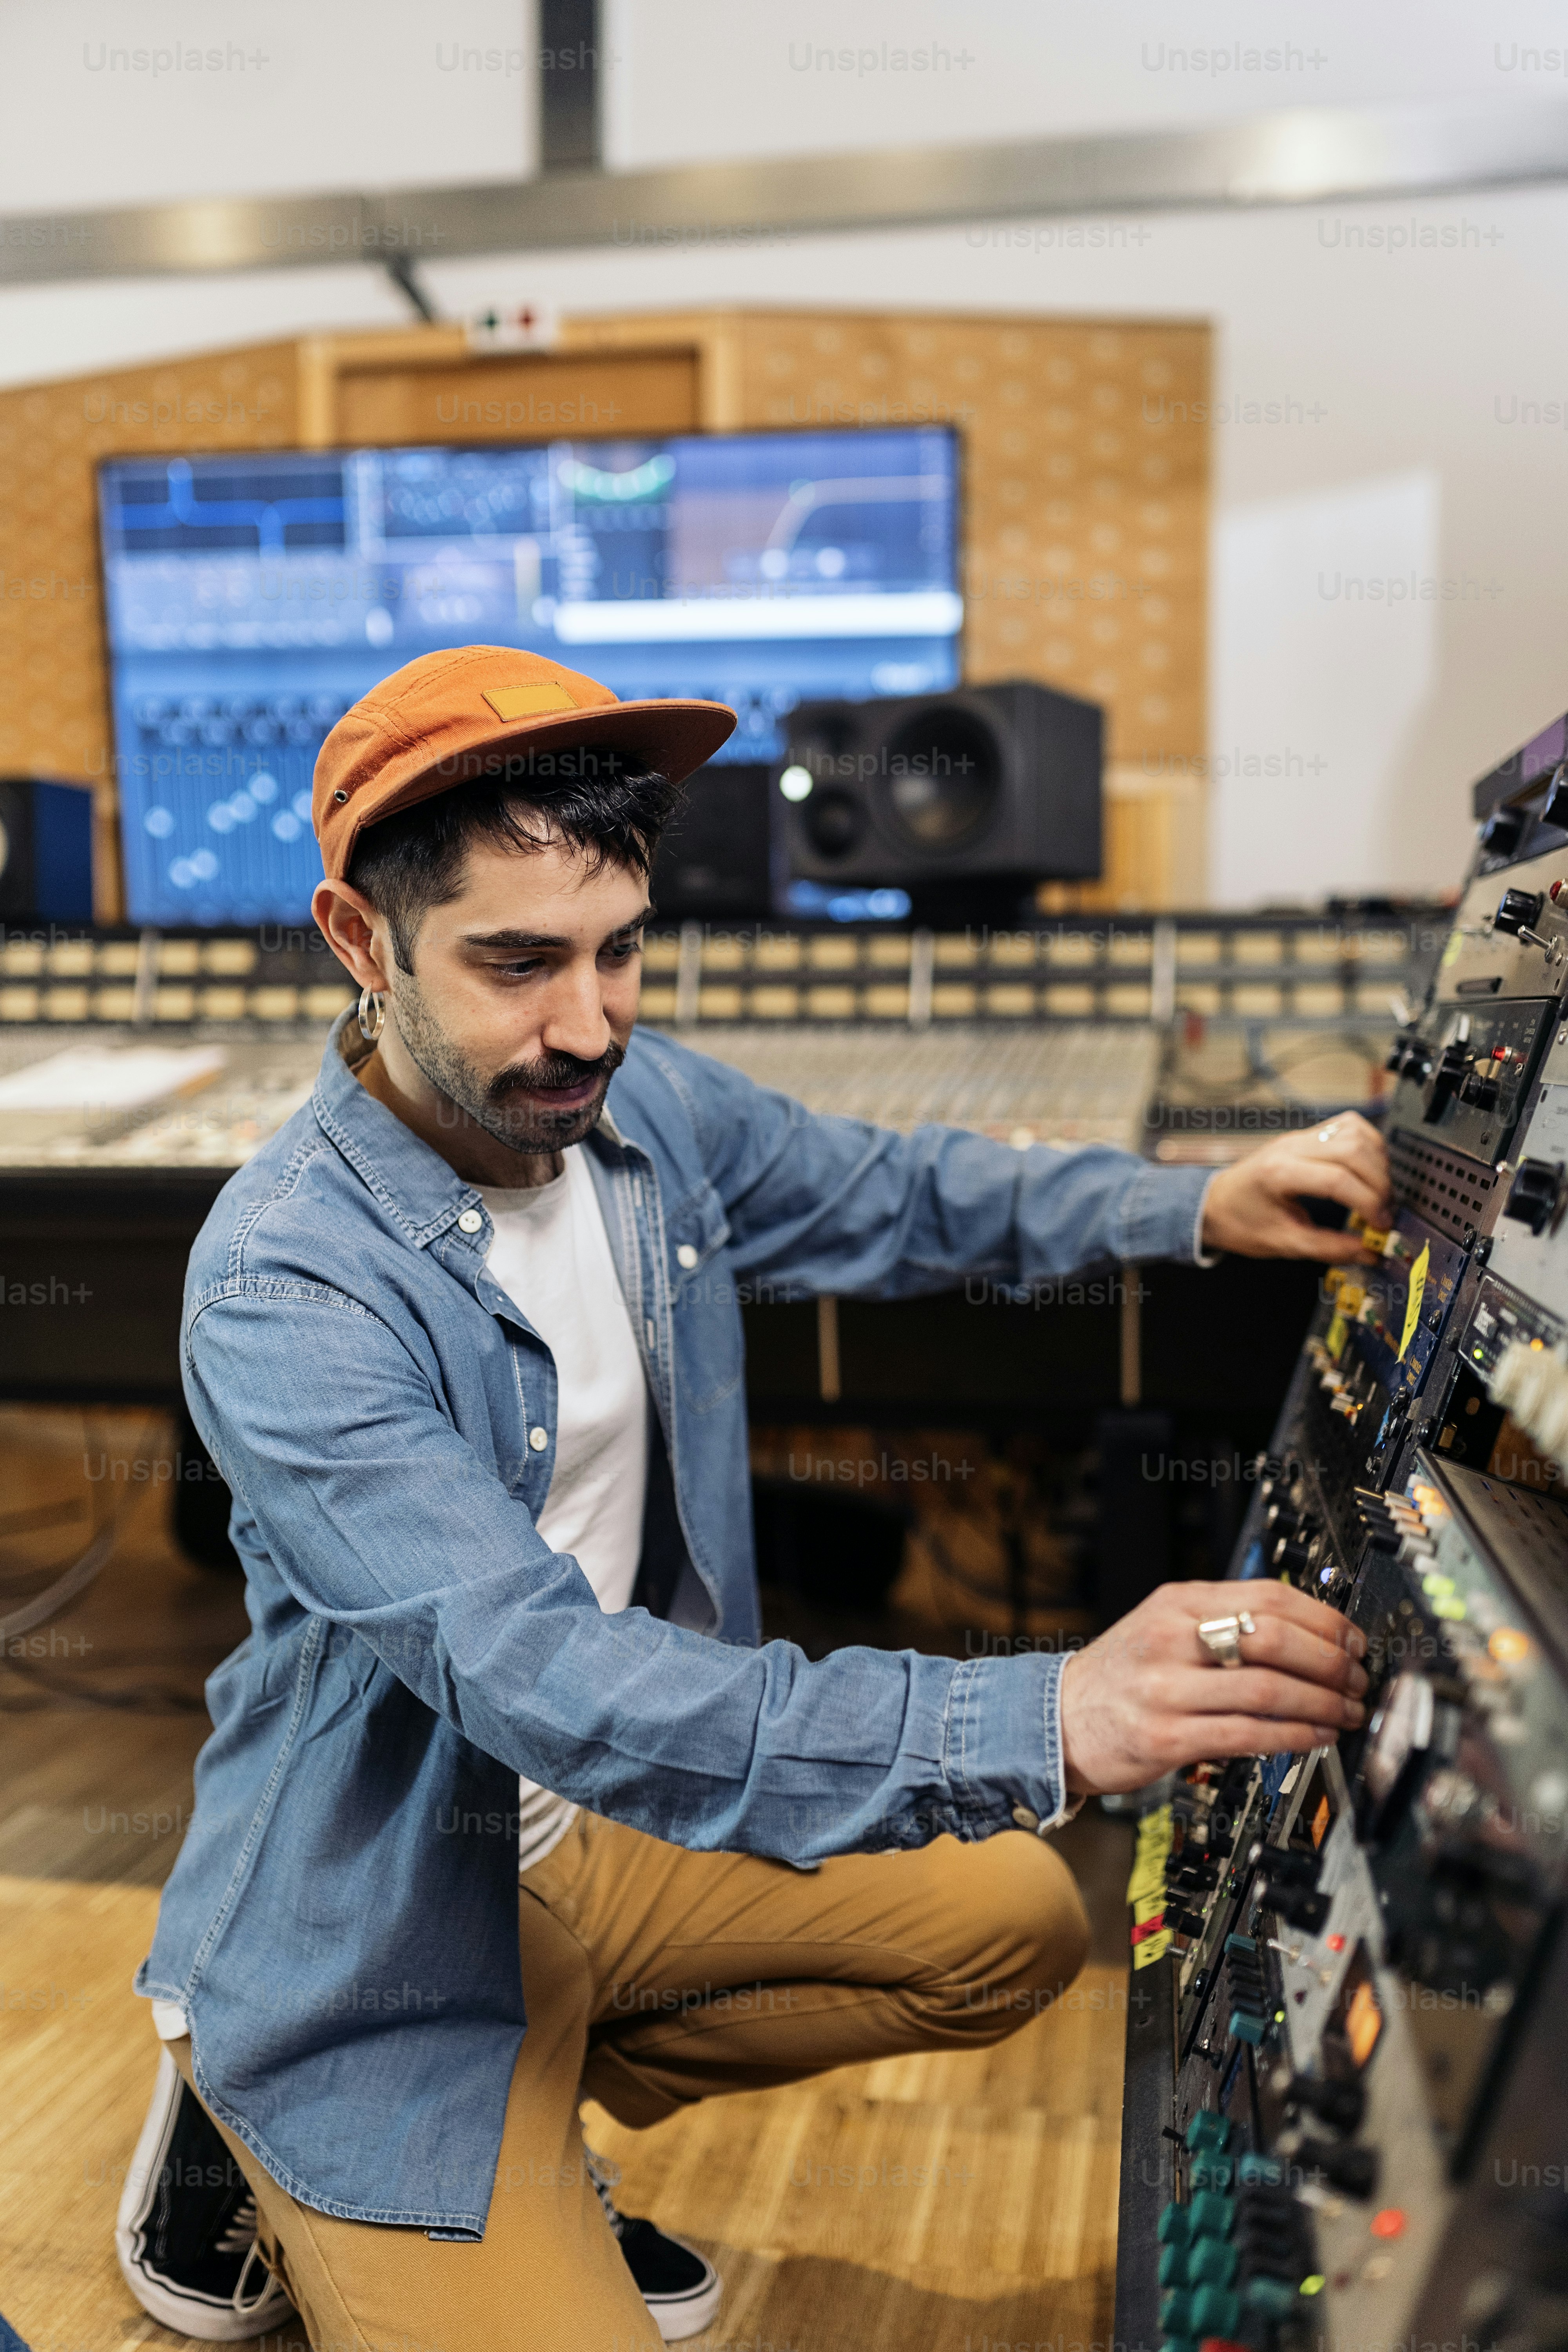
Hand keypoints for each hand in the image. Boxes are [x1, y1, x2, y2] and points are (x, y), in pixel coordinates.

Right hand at [1058, 1579, 1367, 1794]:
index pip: (1268, 1596)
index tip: (1353, 1639)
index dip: (1324, 1619)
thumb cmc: (1124, 1674)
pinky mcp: (1166, 1735)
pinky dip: (1294, 1736)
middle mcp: (1171, 1637)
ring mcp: (1166, 1687)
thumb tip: (1309, 1634)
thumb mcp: (1165, 1626)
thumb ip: (1223, 1621)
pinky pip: (1247, 1734)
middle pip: (1274, 1638)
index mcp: (1178, 1602)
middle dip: (1331, 1662)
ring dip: (1322, 1703)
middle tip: (1358, 1679)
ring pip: (1267, 1688)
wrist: (1058, 1719)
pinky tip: (1316, 1737)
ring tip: (1347, 1712)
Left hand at [1200, 1112, 1390, 1262]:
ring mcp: (1300, 1137)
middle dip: (1379, 1184)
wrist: (1212, 1203)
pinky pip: (1348, 1126)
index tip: (1381, 1226)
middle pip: (1353, 1150)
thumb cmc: (1239, 1221)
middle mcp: (1291, 1147)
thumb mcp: (1282, 1243)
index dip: (1369, 1203)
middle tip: (1384, 1214)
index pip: (1338, 1179)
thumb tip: (1369, 1252)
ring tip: (1379, 1194)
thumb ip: (1329, 1248)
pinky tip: (1370, 1171)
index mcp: (1279, 1173)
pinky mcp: (1307, 1135)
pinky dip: (1369, 1146)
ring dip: (1377, 1162)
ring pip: (1355, 1132)